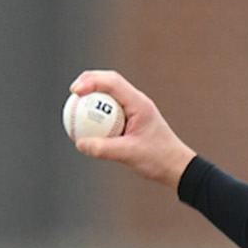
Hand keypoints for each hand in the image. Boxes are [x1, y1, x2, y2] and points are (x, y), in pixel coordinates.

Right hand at [67, 70, 197, 188]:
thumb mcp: (129, 154)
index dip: (91, 82)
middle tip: (72, 91)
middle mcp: (137, 101)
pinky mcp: (132, 118)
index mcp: (139, 104)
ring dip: (93, 93)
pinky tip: (85, 121)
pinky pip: (111, 109)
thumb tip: (80, 143)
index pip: (112, 82)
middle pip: (110, 81)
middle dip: (89, 81)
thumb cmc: (158, 159)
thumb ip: (104, 149)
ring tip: (75, 102)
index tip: (75, 92)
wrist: (176, 166)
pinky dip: (98, 111)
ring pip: (110, 93)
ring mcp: (135, 108)